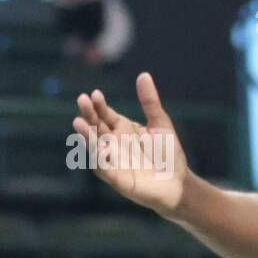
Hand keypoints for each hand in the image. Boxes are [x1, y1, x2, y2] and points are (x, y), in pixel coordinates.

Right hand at [72, 72, 188, 212]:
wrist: (178, 183)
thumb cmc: (168, 154)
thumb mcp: (160, 124)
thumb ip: (150, 102)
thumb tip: (144, 74)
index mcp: (122, 129)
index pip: (105, 114)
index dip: (99, 105)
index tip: (95, 93)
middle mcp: (113, 143)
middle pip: (96, 126)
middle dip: (89, 114)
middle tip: (82, 100)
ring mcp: (113, 161)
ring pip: (95, 146)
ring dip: (87, 135)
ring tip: (79, 122)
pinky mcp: (117, 179)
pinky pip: (104, 169)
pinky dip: (99, 159)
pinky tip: (96, 148)